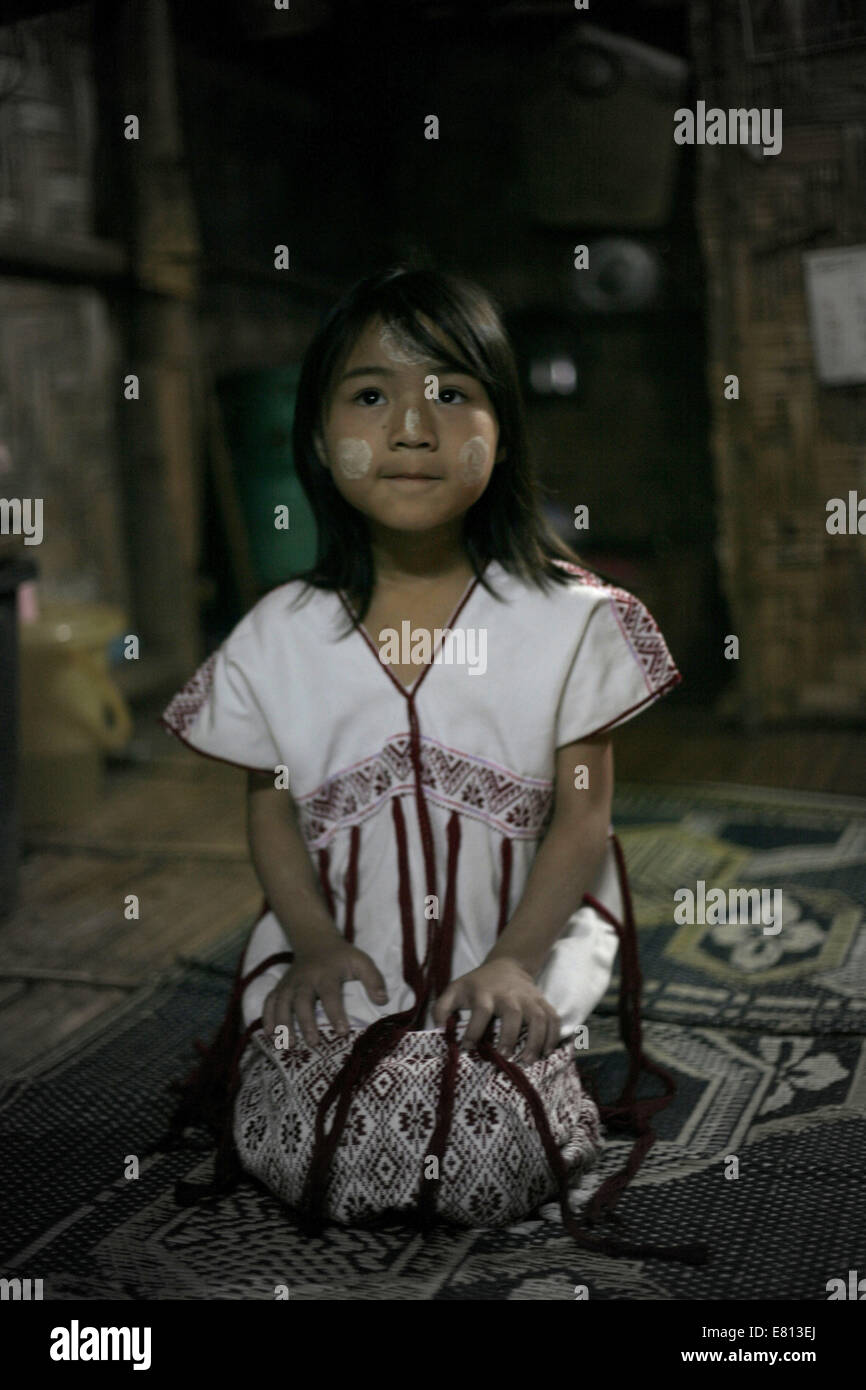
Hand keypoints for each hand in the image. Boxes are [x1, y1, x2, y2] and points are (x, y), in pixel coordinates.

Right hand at [262, 941, 387, 1046]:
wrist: (316, 942)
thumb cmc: (342, 958)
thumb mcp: (361, 962)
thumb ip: (373, 979)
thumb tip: (383, 1001)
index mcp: (327, 973)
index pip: (330, 993)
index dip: (335, 1012)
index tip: (342, 1031)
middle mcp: (305, 978)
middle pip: (301, 1001)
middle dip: (306, 1023)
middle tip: (313, 1043)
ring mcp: (290, 983)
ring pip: (282, 1003)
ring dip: (283, 1024)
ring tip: (289, 1045)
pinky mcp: (280, 988)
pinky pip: (269, 1002)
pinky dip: (267, 1018)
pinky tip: (270, 1036)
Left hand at [431, 958, 560, 1063]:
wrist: (507, 965)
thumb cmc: (477, 985)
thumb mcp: (455, 990)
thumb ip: (442, 1008)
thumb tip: (438, 1030)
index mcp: (484, 993)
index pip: (480, 1011)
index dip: (474, 1030)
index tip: (467, 1048)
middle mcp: (508, 995)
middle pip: (512, 1013)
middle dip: (509, 1036)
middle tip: (505, 1057)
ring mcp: (528, 998)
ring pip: (537, 1017)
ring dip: (535, 1040)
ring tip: (528, 1061)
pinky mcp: (542, 1002)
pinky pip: (553, 1018)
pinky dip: (553, 1036)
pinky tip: (546, 1053)